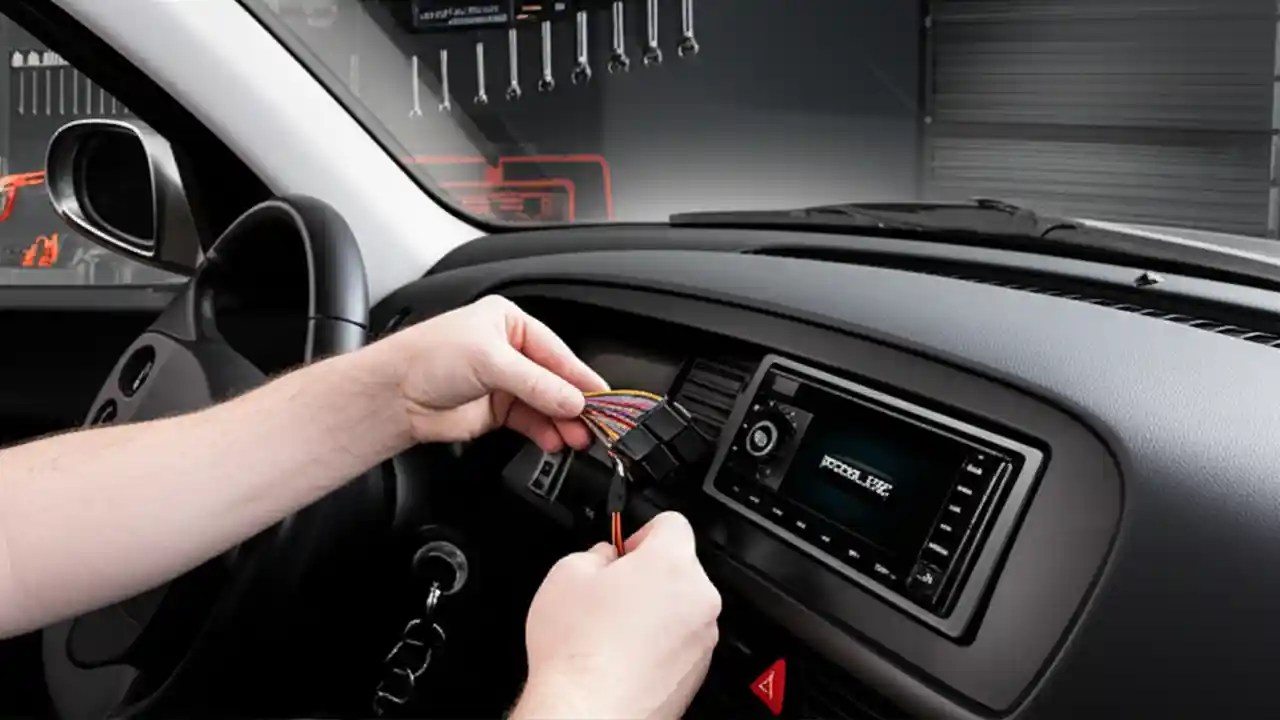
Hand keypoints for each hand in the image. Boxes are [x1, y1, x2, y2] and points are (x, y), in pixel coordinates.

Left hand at [366, 295, 607, 451]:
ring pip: (545, 404)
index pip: (557, 352)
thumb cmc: (427, 358)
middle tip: (595, 423)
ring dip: (562, 422)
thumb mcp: (489, 361)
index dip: (580, 376)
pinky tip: (555, 441)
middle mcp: (510, 350)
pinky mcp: (496, 410)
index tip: (603, 397)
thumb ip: (536, 384)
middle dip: (574, 404)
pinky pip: (530, 422)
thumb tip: (572, 400)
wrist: (392, 395)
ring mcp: (504, 382)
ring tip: (577, 438)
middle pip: (554, 380)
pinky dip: (544, 432)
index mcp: (510, 323)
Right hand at [512, 512, 721, 719]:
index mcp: (671, 564)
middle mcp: (698, 599)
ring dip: (653, 610)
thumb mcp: (567, 573)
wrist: (589, 712)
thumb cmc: (578, 650)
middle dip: (646, 575)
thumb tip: (606, 558)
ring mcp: (702, 638)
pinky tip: (623, 656)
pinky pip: (680, 642)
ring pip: (680, 606)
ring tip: (612, 631)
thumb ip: (596, 552)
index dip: (640, 533)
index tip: (622, 552)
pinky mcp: (697, 672)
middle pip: (678, 567)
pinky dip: (658, 644)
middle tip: (608, 594)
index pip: (672, 522)